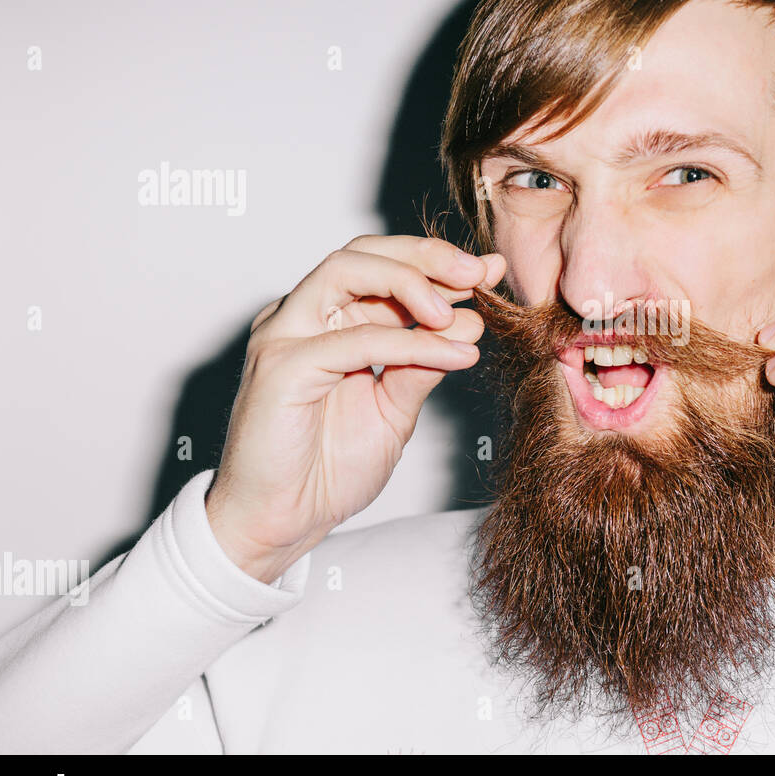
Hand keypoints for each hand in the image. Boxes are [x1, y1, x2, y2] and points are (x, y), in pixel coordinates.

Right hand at [204, 235, 506, 582]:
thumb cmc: (328, 468)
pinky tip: (455, 353)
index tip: (492, 271)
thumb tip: (471, 318)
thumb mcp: (396, 408)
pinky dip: (412, 344)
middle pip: (363, 253)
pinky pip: (356, 340)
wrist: (284, 522)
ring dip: (412, 282)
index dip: (437, 263)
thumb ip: (425, 363)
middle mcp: (302, 316)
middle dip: (428, 255)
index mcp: (328, 320)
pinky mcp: (282, 366)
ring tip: (462, 307)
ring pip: (347, 271)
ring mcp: (285, 335)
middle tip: (480, 272)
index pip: (382, 266)